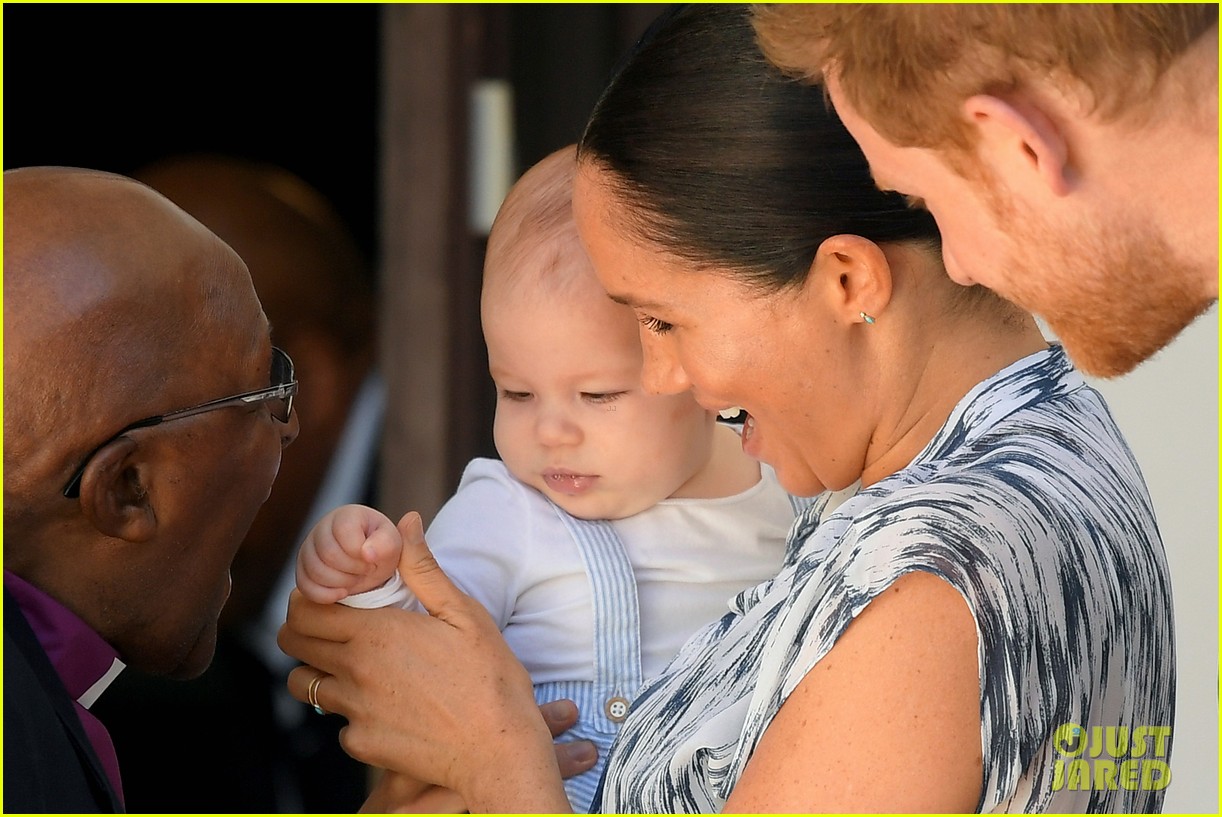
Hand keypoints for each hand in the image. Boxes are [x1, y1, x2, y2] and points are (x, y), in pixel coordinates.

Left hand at [279, 512, 572, 811]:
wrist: (501, 753)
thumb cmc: (491, 680)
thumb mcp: (465, 615)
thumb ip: (424, 570)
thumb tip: (404, 522)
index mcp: (376, 632)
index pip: (305, 609)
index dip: (306, 598)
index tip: (326, 595)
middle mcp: (355, 671)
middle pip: (292, 643)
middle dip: (302, 628)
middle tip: (331, 624)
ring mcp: (354, 712)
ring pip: (306, 685)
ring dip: (319, 670)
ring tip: (354, 665)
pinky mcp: (362, 745)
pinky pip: (340, 723)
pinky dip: (353, 712)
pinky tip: (388, 706)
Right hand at [296, 504, 402, 602]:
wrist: (372, 568)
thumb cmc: (385, 553)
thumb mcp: (398, 547)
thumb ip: (395, 542)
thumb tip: (385, 539)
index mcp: (348, 515)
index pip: (345, 532)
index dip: (361, 552)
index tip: (374, 559)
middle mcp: (323, 527)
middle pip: (328, 553)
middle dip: (352, 569)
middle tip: (367, 571)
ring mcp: (309, 549)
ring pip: (313, 570)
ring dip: (339, 582)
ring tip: (356, 580)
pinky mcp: (303, 570)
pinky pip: (303, 585)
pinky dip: (323, 594)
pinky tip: (342, 593)